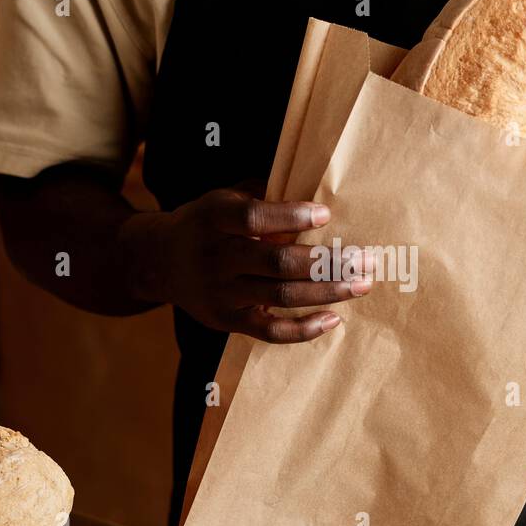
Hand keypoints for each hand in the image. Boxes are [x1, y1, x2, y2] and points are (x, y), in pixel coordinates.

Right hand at [154, 185, 371, 341]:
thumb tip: (316, 194)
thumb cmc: (207, 223)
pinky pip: (270, 331)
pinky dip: (304, 328)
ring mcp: (220, 293)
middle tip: (366, 258)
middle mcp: (214, 258)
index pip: (253, 218)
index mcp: (213, 219)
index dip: (290, 216)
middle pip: (275, 262)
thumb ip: (262, 195)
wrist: (158, 261)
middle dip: (326, 261)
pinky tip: (334, 318)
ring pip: (279, 296)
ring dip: (327, 291)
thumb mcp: (223, 198)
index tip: (326, 213)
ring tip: (362, 284)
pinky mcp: (227, 321)